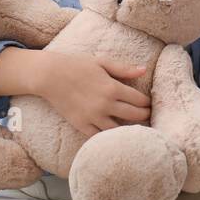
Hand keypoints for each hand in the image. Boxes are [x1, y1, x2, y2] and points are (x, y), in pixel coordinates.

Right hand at [34, 49, 151, 137]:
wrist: (50, 75)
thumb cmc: (77, 65)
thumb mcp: (102, 62)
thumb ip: (124, 68)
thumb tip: (144, 70)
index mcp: (112, 88)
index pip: (140, 100)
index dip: (147, 103)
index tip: (149, 104)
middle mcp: (105, 104)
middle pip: (134, 116)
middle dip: (144, 116)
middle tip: (147, 116)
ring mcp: (93, 116)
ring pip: (119, 130)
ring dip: (129, 129)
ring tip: (135, 128)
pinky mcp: (81, 125)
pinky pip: (99, 137)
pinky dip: (108, 137)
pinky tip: (114, 135)